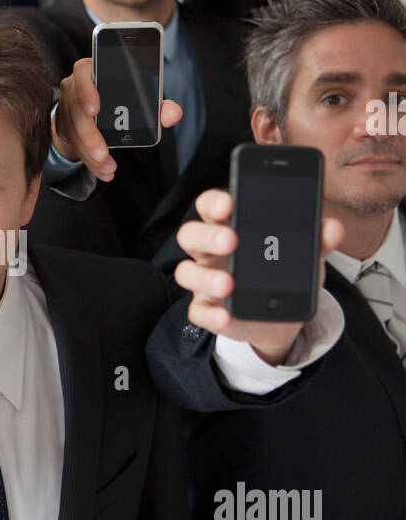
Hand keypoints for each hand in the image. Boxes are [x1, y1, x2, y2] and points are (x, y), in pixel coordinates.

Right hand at [52, 56, 182, 181]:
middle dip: (90, 135)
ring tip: (108, 167)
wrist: (97, 111)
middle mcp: (74, 86)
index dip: (87, 90)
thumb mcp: (138, 99)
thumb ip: (157, 106)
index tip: (95, 110)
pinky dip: (89, 161)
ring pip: (74, 132)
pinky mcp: (63, 126)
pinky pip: (73, 145)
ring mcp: (66, 107)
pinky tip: (103, 171)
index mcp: (93, 71)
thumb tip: (173, 113)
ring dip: (90, 154)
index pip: (84, 72)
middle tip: (103, 154)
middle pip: (77, 110)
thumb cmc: (120, 100)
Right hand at [173, 189, 343, 363]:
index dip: (214, 202)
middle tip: (231, 240)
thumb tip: (332, 227)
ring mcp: (206, 281)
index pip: (211, 207)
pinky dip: (210, 314)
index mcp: (229, 227)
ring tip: (228, 283)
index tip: (229, 203)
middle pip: (190, 235)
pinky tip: (226, 315)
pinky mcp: (208, 310)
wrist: (283, 316)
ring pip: (186, 273)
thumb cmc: (284, 273)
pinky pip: (198, 312)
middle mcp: (211, 252)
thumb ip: (317, 239)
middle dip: (206, 235)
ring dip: (206, 277)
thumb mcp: (304, 254)